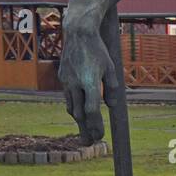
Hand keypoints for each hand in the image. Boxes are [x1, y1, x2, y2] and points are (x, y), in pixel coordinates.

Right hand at [59, 24, 113, 143]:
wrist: (78, 32)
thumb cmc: (98, 50)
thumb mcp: (111, 68)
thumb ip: (112, 88)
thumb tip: (110, 106)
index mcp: (90, 82)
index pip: (92, 110)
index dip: (96, 125)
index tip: (100, 136)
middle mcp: (76, 83)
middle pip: (80, 113)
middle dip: (85, 130)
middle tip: (89, 143)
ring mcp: (67, 81)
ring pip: (71, 107)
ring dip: (79, 120)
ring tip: (84, 132)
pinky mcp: (62, 77)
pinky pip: (68, 97)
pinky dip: (74, 107)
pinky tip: (78, 113)